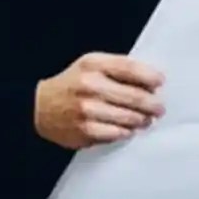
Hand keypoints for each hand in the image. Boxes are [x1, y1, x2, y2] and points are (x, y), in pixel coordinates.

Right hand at [35, 52, 165, 149]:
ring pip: (129, 118)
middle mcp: (90, 86)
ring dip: (142, 120)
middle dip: (152, 104)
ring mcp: (87, 110)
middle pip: (134, 96)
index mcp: (94, 65)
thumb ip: (119, 69)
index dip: (150, 76)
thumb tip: (151, 82)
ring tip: (146, 120)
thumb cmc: (72, 84)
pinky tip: (128, 129)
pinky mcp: (85, 130)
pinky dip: (126, 132)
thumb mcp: (92, 65)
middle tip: (159, 108)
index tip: (160, 82)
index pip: (130, 68)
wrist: (39, 107)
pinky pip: (116, 133)